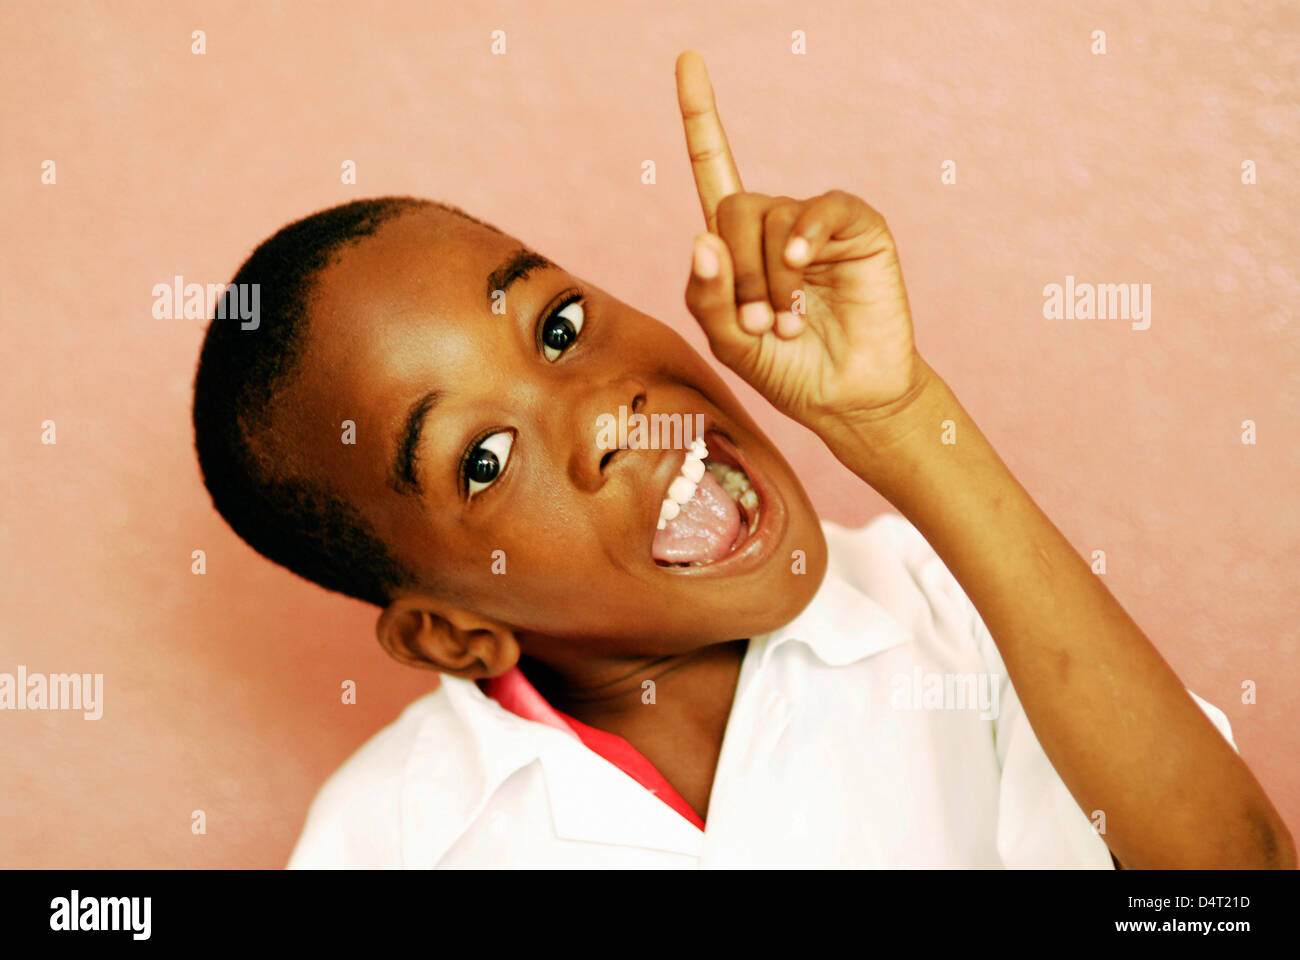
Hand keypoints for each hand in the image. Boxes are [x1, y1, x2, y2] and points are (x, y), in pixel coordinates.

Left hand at [675, 51, 931, 435]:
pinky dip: (806, 236)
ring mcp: (817, 225)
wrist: (847, 399)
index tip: (687, 60)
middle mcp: (775, 225)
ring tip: (788, 324)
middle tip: (759, 324)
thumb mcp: (729, 342)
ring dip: (771, 279)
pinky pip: (822, 209)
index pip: (714, 168)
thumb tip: (701, 238)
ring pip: (772, 218)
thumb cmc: (787, 370)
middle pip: (732, 209)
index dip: (700, 116)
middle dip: (737, 272)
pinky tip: (803, 266)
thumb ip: (706, 296)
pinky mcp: (858, 229)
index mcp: (737, 245)